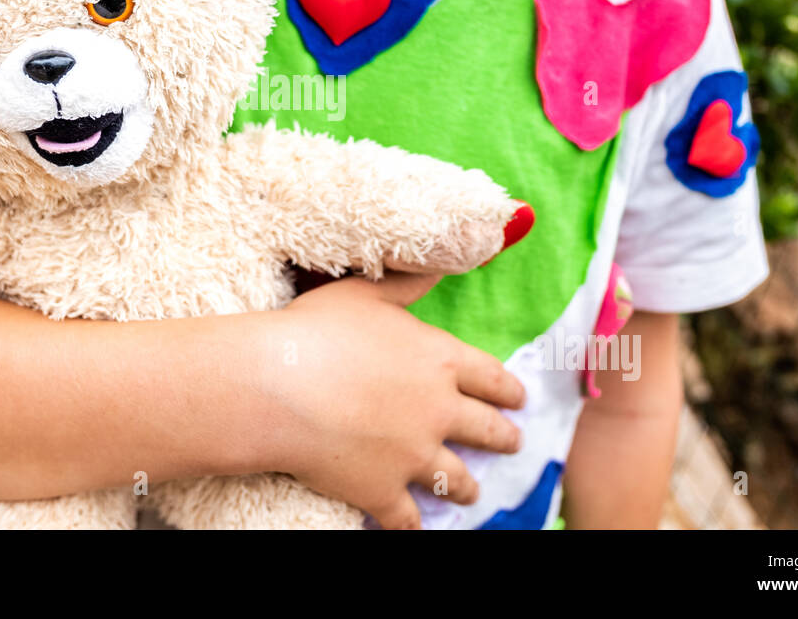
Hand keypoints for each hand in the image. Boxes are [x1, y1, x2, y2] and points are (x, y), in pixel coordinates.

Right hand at [257, 273, 524, 528]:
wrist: (278, 386)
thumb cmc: (317, 330)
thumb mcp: (365, 293)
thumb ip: (407, 284)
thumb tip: (439, 269)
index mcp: (439, 360)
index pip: (491, 378)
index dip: (508, 390)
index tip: (519, 399)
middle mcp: (438, 411)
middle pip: (487, 430)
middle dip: (504, 438)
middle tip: (512, 443)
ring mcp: (414, 456)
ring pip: (456, 481)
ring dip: (466, 488)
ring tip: (470, 492)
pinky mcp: (383, 491)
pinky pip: (408, 519)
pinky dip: (413, 525)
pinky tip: (415, 527)